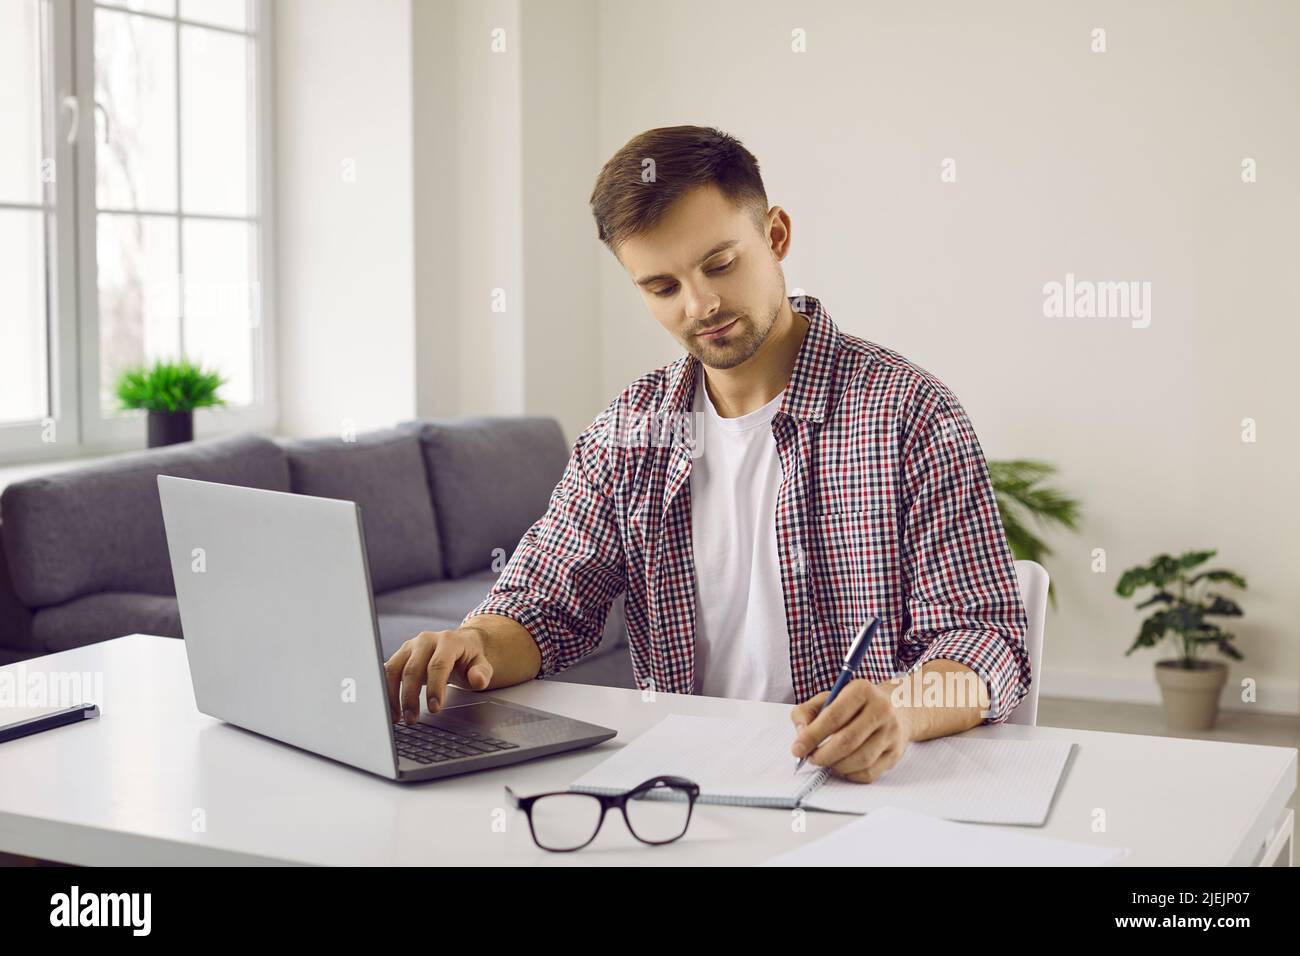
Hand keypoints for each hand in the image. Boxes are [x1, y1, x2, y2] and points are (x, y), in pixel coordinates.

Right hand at [383, 628, 493, 724]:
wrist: (459, 644)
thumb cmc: (468, 658)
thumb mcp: (482, 665)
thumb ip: (481, 673)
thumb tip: (478, 680)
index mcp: (448, 640)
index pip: (438, 664)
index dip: (435, 688)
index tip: (434, 709)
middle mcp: (426, 640)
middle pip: (413, 669)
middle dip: (411, 697)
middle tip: (413, 719)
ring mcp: (410, 646)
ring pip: (394, 669)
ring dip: (393, 696)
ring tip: (398, 718)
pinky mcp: (400, 655)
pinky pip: (387, 672)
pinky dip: (386, 691)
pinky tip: (391, 708)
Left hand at [789, 679, 913, 782]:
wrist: (897, 706)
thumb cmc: (855, 703)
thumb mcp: (829, 697)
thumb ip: (807, 712)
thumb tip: (801, 735)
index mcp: (862, 690)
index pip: (833, 717)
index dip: (812, 736)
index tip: (797, 749)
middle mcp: (881, 709)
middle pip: (847, 741)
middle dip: (822, 755)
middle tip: (811, 758)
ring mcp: (891, 732)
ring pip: (859, 760)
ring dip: (836, 766)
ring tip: (826, 761)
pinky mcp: (896, 752)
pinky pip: (869, 772)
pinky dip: (850, 774)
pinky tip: (843, 765)